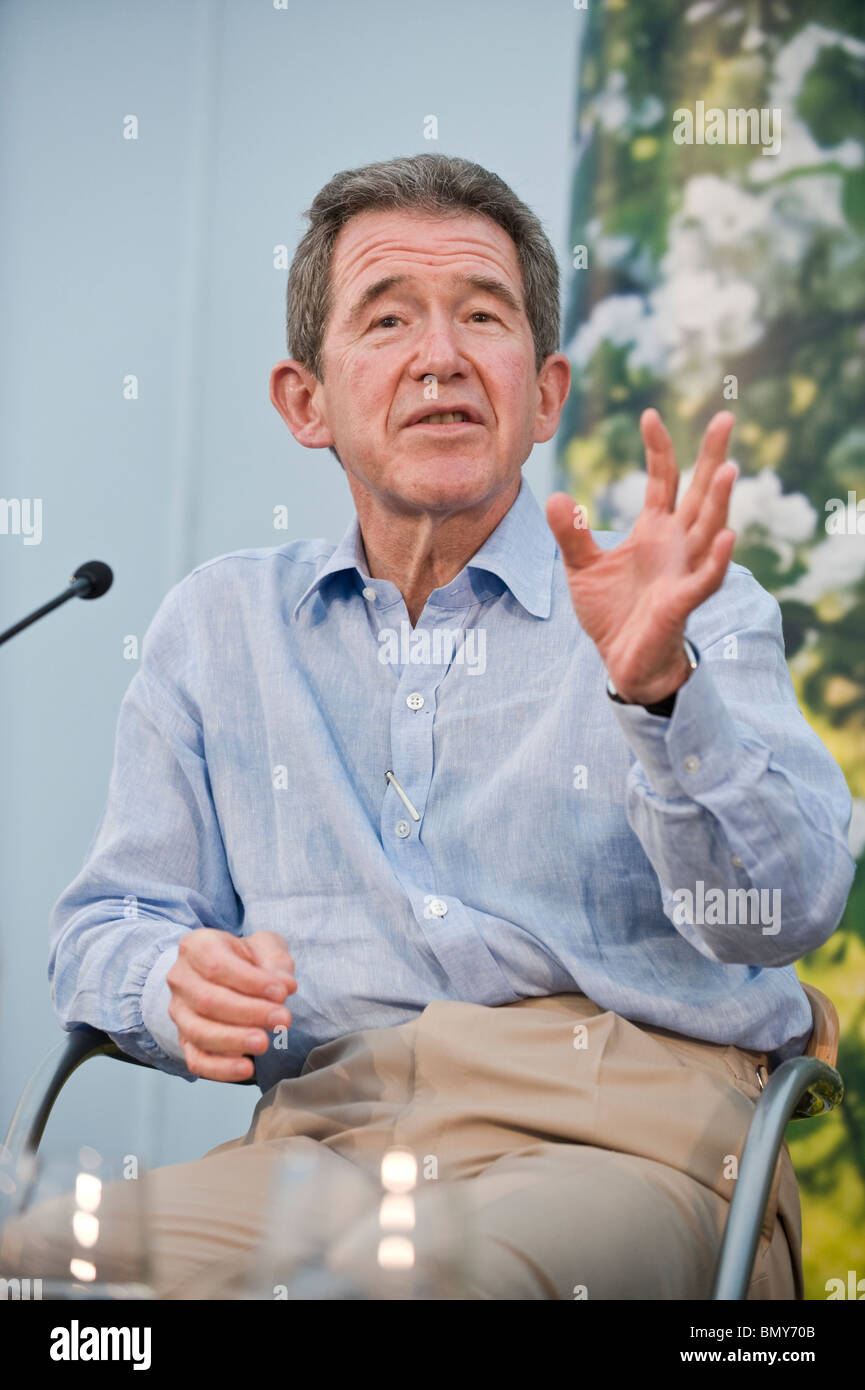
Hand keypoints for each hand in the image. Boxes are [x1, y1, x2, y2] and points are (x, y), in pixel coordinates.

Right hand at [167, 929, 296, 1080]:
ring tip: (265, 1043)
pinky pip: (197, 1060)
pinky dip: (220, 1068)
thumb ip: (276, 961)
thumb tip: (285, 985)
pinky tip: (246, 1068)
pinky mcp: (185, 1041)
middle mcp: (181, 979)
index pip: (217, 965)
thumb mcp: (265, 947)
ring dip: (234, 1040)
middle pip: (208, 1000)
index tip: (281, 993)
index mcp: (197, 946)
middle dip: (249, 1012)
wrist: (227, 975)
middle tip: (282, 1019)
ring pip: (199, 1032)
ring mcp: (180, 1013)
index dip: (250, 981)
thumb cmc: (247, 959)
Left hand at [546, 409, 737, 704]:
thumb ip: (571, 534)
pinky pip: (706, 577)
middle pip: (700, 492)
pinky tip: (727, 536)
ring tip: (729, 469)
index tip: (649, 415)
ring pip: (709, 529)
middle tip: (726, 418)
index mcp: (654, 530)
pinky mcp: (684, 602)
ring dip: (721, 501)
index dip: (658, 448)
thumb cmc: (612, 613)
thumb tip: (554, 496)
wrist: (625, 662)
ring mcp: (684, 571)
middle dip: (712, 457)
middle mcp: (677, 544)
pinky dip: (717, 558)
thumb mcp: (582, 568)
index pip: (663, 479)